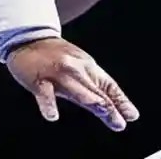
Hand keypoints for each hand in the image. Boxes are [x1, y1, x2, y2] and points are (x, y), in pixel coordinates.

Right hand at [6, 37, 138, 131]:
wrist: (28, 37)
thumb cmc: (54, 56)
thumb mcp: (78, 65)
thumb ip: (92, 85)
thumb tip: (111, 105)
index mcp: (87, 66)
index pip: (108, 85)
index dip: (121, 100)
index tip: (132, 115)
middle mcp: (76, 69)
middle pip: (97, 91)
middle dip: (111, 107)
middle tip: (120, 123)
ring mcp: (57, 74)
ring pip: (78, 91)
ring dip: (94, 103)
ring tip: (105, 114)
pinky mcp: (39, 79)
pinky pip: (44, 94)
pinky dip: (49, 105)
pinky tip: (52, 116)